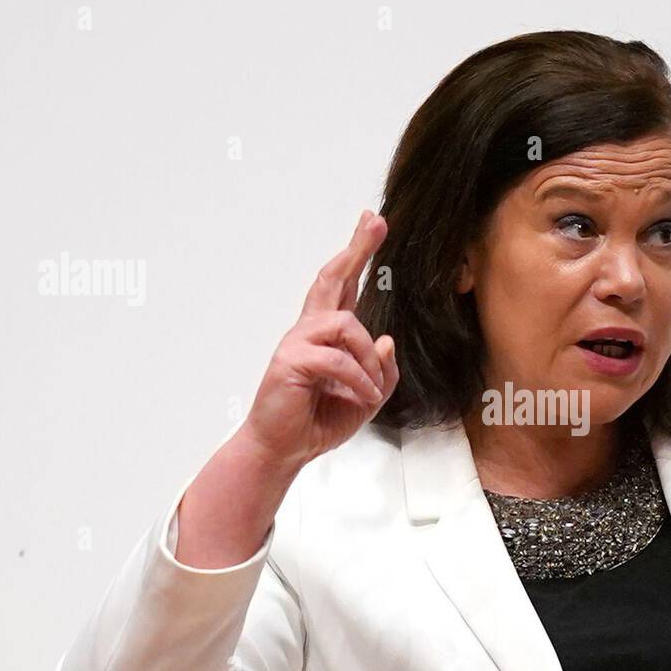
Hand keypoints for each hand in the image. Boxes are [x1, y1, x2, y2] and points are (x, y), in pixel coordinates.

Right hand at [239, 210, 397, 474]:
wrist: (284, 448)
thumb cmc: (317, 420)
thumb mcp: (366, 396)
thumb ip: (381, 370)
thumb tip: (386, 340)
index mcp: (326, 335)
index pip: (342, 287)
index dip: (357, 253)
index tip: (372, 223)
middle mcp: (309, 330)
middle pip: (331, 279)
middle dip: (356, 249)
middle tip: (374, 221)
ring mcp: (297, 342)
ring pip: (347, 325)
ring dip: (368, 359)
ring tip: (370, 388)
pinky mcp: (291, 361)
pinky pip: (338, 359)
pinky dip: (359, 379)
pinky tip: (362, 396)